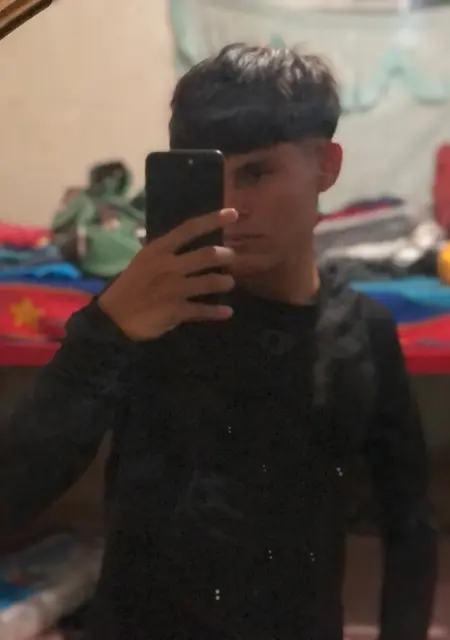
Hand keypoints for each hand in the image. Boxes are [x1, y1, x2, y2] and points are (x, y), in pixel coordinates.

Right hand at [98, 208, 237, 340]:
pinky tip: (227, 312)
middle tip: (231, 258)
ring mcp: (174, 289)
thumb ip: (164, 254)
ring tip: (229, 282)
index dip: (213, 220)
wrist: (113, 318)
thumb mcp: (143, 262)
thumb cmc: (129, 287)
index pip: (189, 229)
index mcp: (158, 250)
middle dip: (225, 255)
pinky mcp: (177, 311)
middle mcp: (169, 266)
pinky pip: (204, 311)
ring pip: (211, 282)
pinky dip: (218, 312)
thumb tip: (187, 246)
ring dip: (225, 282)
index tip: (233, 214)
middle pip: (207, 255)